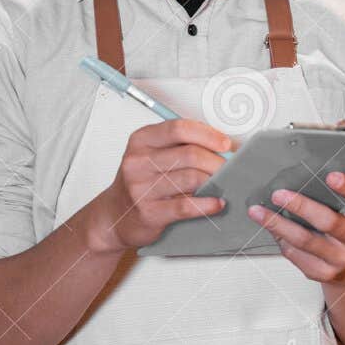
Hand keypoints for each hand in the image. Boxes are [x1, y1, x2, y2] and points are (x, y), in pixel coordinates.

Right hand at [85, 119, 228, 252]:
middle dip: (217, 161)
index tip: (225, 143)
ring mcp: (141, 188)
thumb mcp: (151, 155)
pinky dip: (207, 204)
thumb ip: (179, 146)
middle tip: (231, 168)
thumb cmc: (139, 183)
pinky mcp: (149, 212)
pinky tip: (217, 203)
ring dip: (215, 181)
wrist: (114, 215)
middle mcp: (138, 162)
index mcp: (141, 140)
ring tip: (225, 184)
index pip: (179, 128)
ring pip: (191, 178)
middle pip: (190, 154)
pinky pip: (186, 206)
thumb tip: (220, 146)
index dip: (208, 134)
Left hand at [251, 171, 344, 283]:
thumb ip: (335, 195)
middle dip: (300, 206)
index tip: (331, 175)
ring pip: (305, 240)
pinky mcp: (325, 273)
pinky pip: (296, 254)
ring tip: (258, 212)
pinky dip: (281, 239)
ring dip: (278, 224)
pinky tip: (271, 228)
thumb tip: (296, 175)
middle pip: (329, 222)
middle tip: (278, 194)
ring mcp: (342, 259)